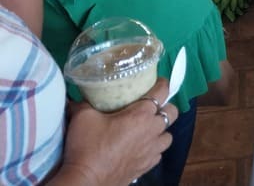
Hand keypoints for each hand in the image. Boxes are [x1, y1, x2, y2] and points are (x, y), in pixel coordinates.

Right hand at [57, 79, 177, 185]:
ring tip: (148, 128)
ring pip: (168, 136)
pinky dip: (154, 149)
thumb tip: (78, 97)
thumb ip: (84, 103)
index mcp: (141, 115)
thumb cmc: (87, 147)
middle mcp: (152, 131)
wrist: (86, 181)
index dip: (162, 83)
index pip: (162, 91)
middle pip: (172, 112)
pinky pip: (159, 154)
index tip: (157, 81)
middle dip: (166, 106)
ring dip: (161, 130)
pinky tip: (142, 147)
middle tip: (151, 106)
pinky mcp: (147, 166)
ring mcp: (152, 151)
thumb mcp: (83, 117)